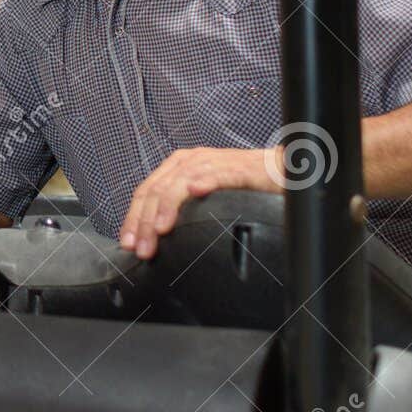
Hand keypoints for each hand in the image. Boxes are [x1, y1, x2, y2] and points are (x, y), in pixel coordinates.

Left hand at [120, 147, 276, 259]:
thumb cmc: (244, 188)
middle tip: (142, 249)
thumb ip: (182, 212)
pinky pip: (216, 173)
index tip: (128, 245)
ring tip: (160, 231)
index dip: (133, 218)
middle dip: (145, 223)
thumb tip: (157, 239)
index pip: (146, 192)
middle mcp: (191, 162)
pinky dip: (204, 182)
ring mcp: (212, 163)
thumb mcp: (204, 199)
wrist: (282, 172)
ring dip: (166, 209)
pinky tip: (195, 193)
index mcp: (179, 167)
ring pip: (179, 184)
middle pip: (157, 191)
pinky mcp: (237, 168)